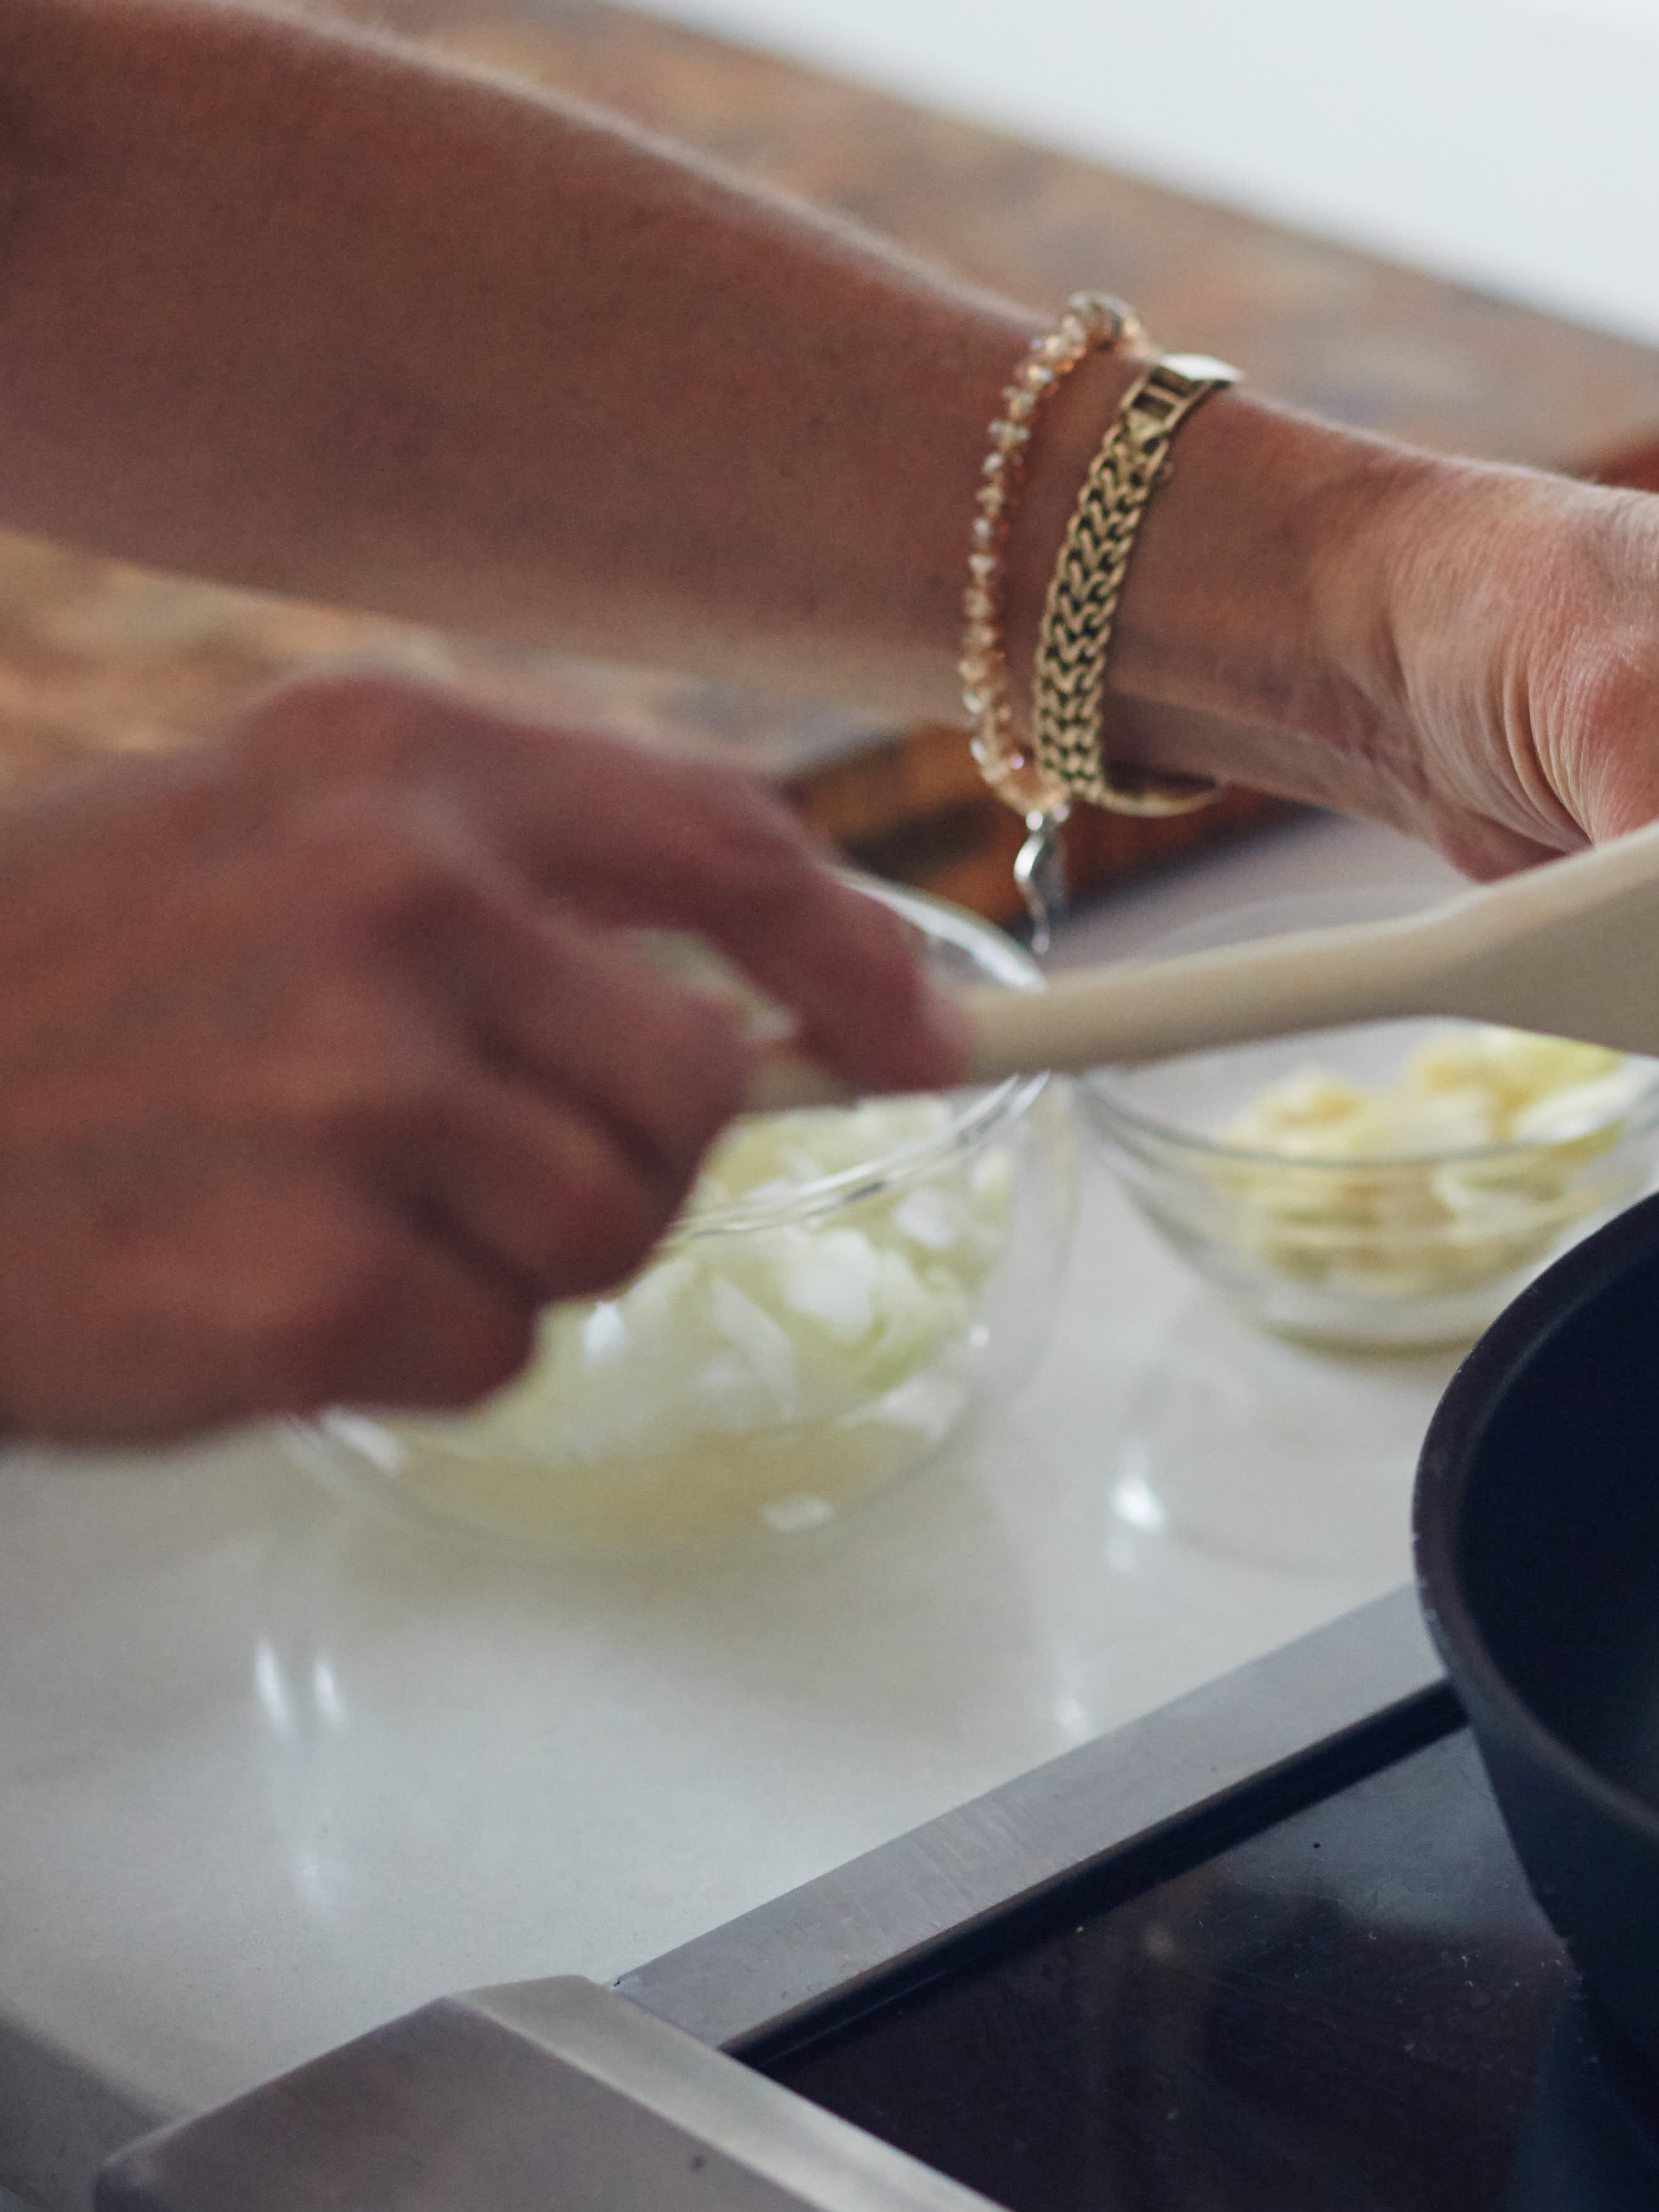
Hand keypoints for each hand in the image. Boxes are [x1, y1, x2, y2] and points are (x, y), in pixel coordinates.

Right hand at [0, 676, 963, 1442]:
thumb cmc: (51, 996)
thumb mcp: (263, 846)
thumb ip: (504, 891)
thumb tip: (767, 1006)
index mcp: (392, 760)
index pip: (724, 842)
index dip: (858, 957)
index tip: (924, 1042)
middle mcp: (393, 901)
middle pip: (693, 1079)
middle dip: (618, 1149)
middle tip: (448, 1157)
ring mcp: (353, 1092)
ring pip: (613, 1227)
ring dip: (506, 1257)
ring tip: (330, 1210)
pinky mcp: (312, 1280)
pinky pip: (494, 1351)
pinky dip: (401, 1355)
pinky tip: (259, 1286)